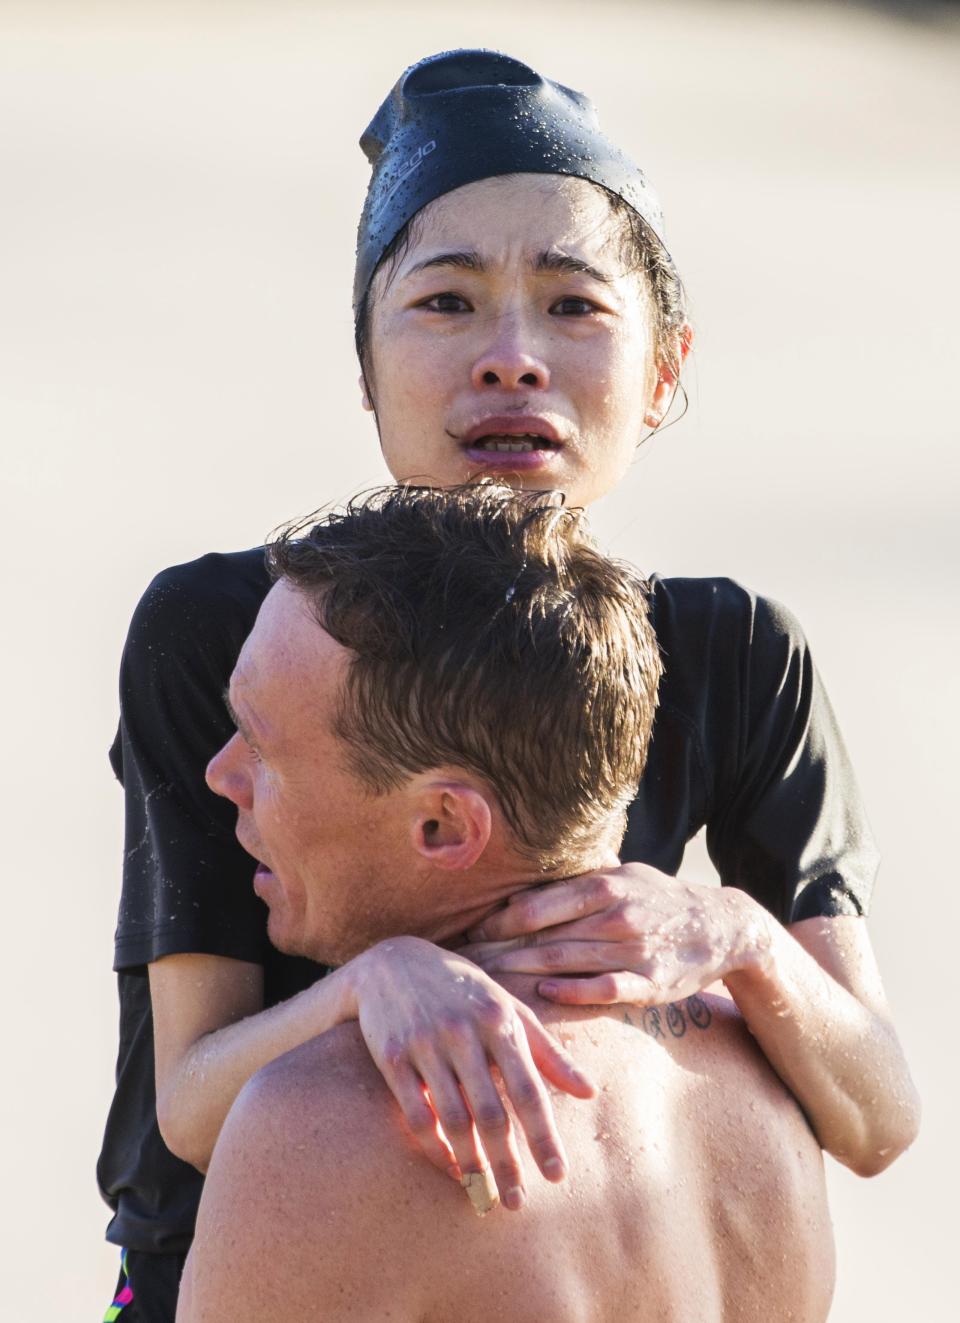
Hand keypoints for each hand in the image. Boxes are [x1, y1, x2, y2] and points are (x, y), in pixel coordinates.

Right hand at [343, 937, 595, 1210]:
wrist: (392, 963)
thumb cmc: (464, 990)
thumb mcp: (509, 1009)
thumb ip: (549, 1052)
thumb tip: (591, 1092)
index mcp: (499, 1020)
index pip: (528, 1088)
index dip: (543, 1135)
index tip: (556, 1176)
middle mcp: (464, 1032)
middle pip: (491, 1112)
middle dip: (506, 1163)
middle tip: (516, 1203)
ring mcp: (426, 1044)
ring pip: (453, 1118)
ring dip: (471, 1164)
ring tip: (484, 1195)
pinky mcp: (392, 1056)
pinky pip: (416, 1113)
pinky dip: (434, 1147)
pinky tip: (450, 1167)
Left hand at [459, 862, 771, 1005]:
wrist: (723, 927)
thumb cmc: (660, 900)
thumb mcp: (624, 876)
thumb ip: (578, 883)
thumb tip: (524, 884)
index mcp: (602, 885)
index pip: (534, 904)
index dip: (495, 921)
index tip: (465, 935)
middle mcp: (614, 915)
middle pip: (541, 936)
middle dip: (495, 953)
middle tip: (458, 968)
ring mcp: (633, 950)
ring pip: (565, 962)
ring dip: (521, 975)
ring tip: (484, 988)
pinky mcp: (650, 982)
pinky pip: (605, 988)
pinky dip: (574, 991)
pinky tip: (545, 993)